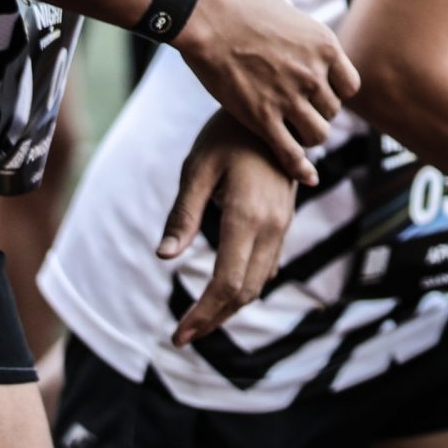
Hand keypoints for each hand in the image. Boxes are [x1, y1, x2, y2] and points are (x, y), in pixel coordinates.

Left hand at [159, 112, 298, 345]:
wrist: (279, 109)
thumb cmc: (228, 133)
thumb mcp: (198, 168)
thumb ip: (183, 214)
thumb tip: (164, 256)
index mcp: (248, 216)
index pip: (227, 283)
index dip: (202, 315)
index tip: (177, 336)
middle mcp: (271, 227)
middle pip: (245, 292)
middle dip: (213, 319)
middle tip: (181, 338)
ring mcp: (282, 224)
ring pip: (259, 282)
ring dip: (229, 307)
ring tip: (198, 322)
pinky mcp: (283, 220)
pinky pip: (266, 266)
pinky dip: (244, 287)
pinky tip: (222, 293)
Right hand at [174, 0, 359, 183]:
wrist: (206, 17)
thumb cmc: (236, 4)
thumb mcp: (279, 5)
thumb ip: (291, 18)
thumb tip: (288, 5)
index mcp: (324, 46)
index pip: (350, 86)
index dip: (335, 93)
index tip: (320, 95)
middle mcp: (314, 74)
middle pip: (332, 111)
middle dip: (317, 114)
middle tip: (299, 115)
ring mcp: (289, 97)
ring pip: (317, 134)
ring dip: (307, 137)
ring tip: (294, 135)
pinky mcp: (262, 118)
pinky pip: (291, 153)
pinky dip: (300, 168)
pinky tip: (306, 177)